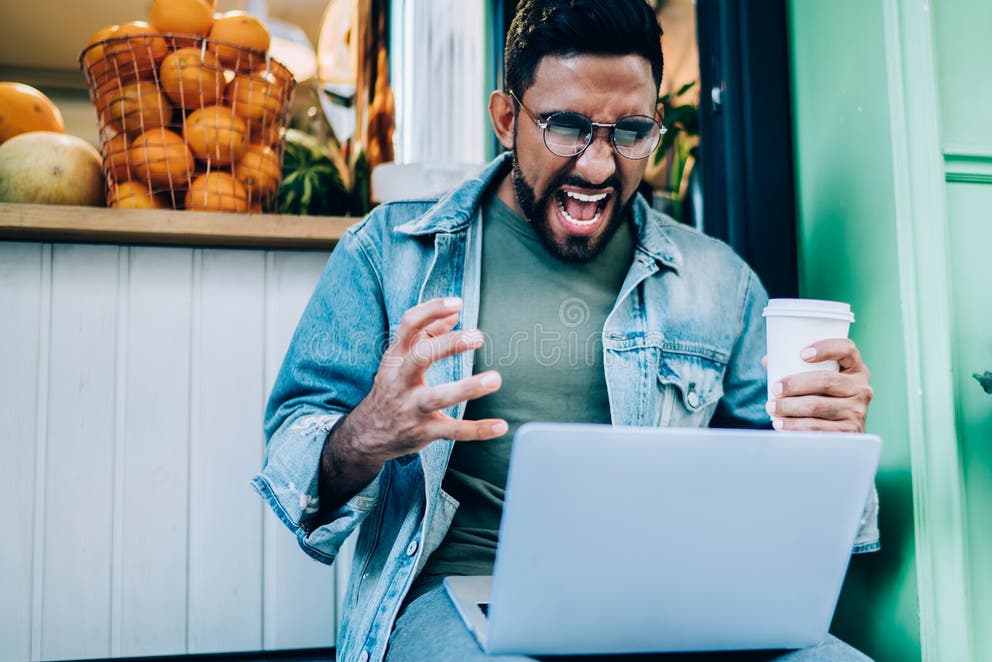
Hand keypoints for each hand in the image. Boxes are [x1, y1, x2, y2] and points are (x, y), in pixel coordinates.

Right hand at [341, 297, 506, 462]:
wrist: (368, 433)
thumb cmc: (393, 386)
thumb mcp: (401, 358)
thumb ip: (428, 332)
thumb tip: (454, 312)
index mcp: (396, 356)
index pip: (409, 324)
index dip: (432, 309)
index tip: (458, 303)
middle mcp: (400, 380)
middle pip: (421, 356)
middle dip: (449, 345)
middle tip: (478, 337)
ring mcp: (411, 407)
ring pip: (438, 397)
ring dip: (468, 388)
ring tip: (495, 379)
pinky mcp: (424, 431)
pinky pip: (454, 431)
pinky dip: (478, 429)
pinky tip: (501, 426)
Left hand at [764, 338, 872, 431]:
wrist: (844, 434)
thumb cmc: (825, 398)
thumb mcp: (820, 380)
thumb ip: (796, 367)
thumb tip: (768, 360)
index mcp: (855, 368)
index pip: (847, 349)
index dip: (826, 348)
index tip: (801, 354)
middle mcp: (861, 387)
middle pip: (826, 380)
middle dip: (795, 384)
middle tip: (775, 389)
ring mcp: (857, 410)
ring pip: (818, 406)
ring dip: (789, 407)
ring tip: (771, 407)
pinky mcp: (850, 431)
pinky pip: (818, 428)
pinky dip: (795, 426)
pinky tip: (780, 424)